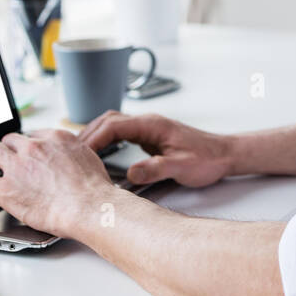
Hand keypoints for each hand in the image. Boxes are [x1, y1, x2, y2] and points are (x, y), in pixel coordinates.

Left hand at [0, 129, 116, 238]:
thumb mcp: (88, 158)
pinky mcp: (5, 188)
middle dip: (4, 149)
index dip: (25, 145)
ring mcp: (17, 166)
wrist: (89, 206)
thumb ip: (72, 155)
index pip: (31, 135)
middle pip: (9, 140)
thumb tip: (70, 161)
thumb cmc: (93, 190)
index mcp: (55, 139)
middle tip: (1, 159)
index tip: (23, 153)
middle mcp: (33, 147)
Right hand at [75, 111, 236, 188]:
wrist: (225, 155)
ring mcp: (148, 128)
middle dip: (87, 136)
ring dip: (95, 136)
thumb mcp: (182, 167)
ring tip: (78, 155)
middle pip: (107, 121)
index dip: (93, 139)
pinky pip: (120, 133)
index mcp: (152, 125)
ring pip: (112, 125)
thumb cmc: (208, 159)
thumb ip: (156, 169)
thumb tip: (130, 174)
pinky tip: (98, 154)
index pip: (113, 125)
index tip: (78, 154)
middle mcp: (148, 122)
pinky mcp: (150, 136)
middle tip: (70, 155)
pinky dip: (105, 141)